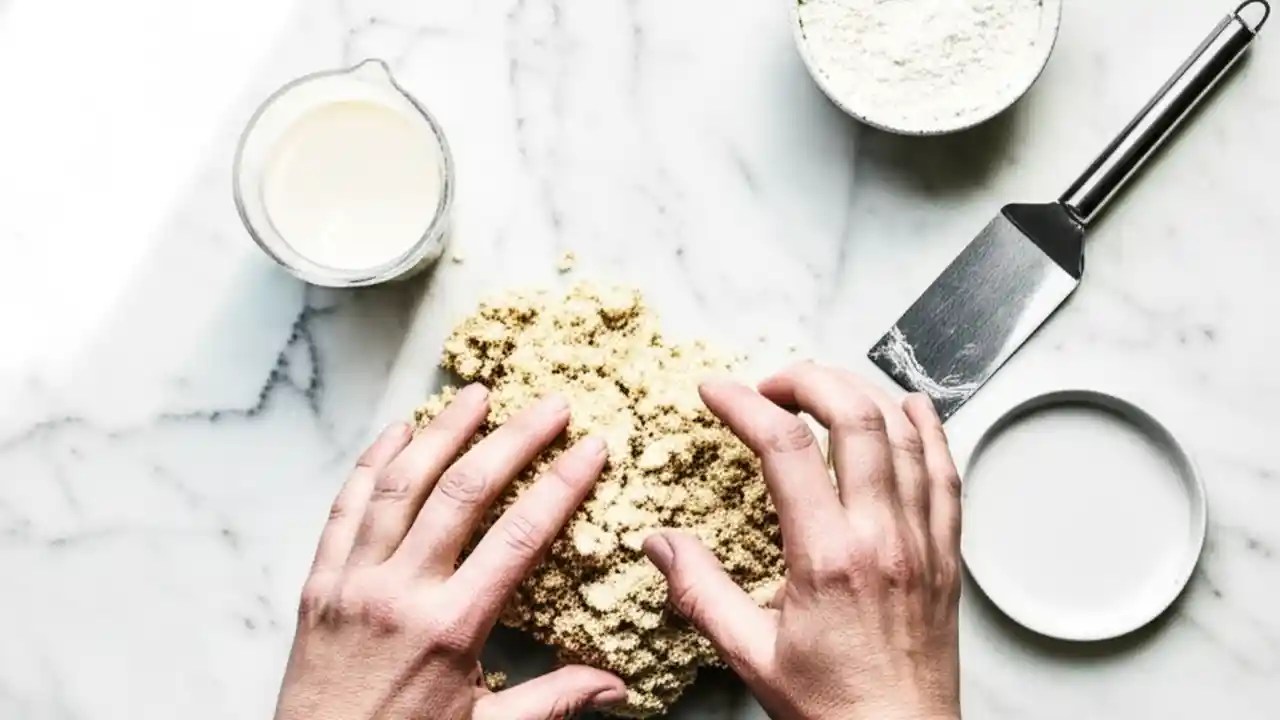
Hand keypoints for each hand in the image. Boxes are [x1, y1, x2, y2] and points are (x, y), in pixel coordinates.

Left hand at [274, 384, 626, 719]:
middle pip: (463, 492)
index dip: (560, 486)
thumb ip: (552, 700)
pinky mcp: (318, 584)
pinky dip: (371, 462)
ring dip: (441, 432)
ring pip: (399, 485)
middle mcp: (400, 593)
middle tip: (550, 404)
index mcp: (451, 628)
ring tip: (476, 395)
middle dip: (513, 439)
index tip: (591, 448)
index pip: (519, 537)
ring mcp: (352, 582)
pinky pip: (344, 507)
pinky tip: (396, 432)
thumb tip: (618, 687)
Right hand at [643, 363, 960, 719]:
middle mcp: (882, 537)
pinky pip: (947, 472)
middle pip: (855, 418)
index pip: (784, 447)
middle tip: (770, 383)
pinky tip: (913, 409)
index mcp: (828, 557)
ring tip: (825, 385)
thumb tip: (660, 544)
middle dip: (807, 380)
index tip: (716, 392)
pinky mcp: (945, 553)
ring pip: (905, 434)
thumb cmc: (836, 709)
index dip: (744, 405)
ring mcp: (922, 540)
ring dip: (862, 393)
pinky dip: (929, 430)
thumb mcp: (750, 655)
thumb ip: (700, 592)